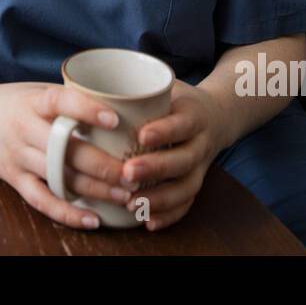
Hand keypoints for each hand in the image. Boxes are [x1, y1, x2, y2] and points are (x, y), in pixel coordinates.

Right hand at [0, 82, 133, 229]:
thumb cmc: (12, 101)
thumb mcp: (37, 90)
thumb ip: (70, 99)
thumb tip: (123, 105)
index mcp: (34, 101)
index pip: (60, 102)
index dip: (87, 110)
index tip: (115, 118)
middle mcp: (24, 128)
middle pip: (66, 149)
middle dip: (104, 164)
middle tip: (135, 172)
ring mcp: (18, 155)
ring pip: (60, 176)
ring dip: (95, 189)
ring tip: (126, 195)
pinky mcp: (13, 177)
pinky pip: (41, 199)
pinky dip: (66, 212)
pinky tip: (92, 219)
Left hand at [120, 81, 227, 230]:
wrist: (216, 116)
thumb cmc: (177, 100)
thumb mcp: (165, 86)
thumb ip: (138, 89)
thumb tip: (88, 82)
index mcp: (194, 115)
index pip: (183, 123)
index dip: (164, 131)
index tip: (141, 135)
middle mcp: (200, 142)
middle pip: (184, 159)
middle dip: (156, 168)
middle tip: (128, 173)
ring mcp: (201, 166)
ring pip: (187, 186)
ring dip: (161, 198)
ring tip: (132, 204)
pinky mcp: (195, 182)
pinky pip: (187, 203)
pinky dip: (169, 215)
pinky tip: (148, 222)